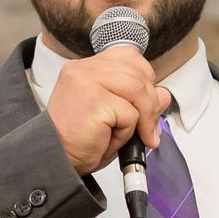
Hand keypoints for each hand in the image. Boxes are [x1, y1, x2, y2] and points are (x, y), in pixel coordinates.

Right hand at [45, 47, 170, 174]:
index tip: (144, 105)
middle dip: (150, 103)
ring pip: (138, 89)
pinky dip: (127, 131)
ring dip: (143, 117)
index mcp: (86, 68)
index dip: (144, 80)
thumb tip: (164, 95)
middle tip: (147, 129)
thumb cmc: (79, 140)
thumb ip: (138, 102)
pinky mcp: (94, 100)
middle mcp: (84, 69)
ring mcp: (87, 82)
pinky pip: (129, 113)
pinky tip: (111, 139)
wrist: (54, 160)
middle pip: (137, 72)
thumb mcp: (115, 117)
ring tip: (136, 136)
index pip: (129, 57)